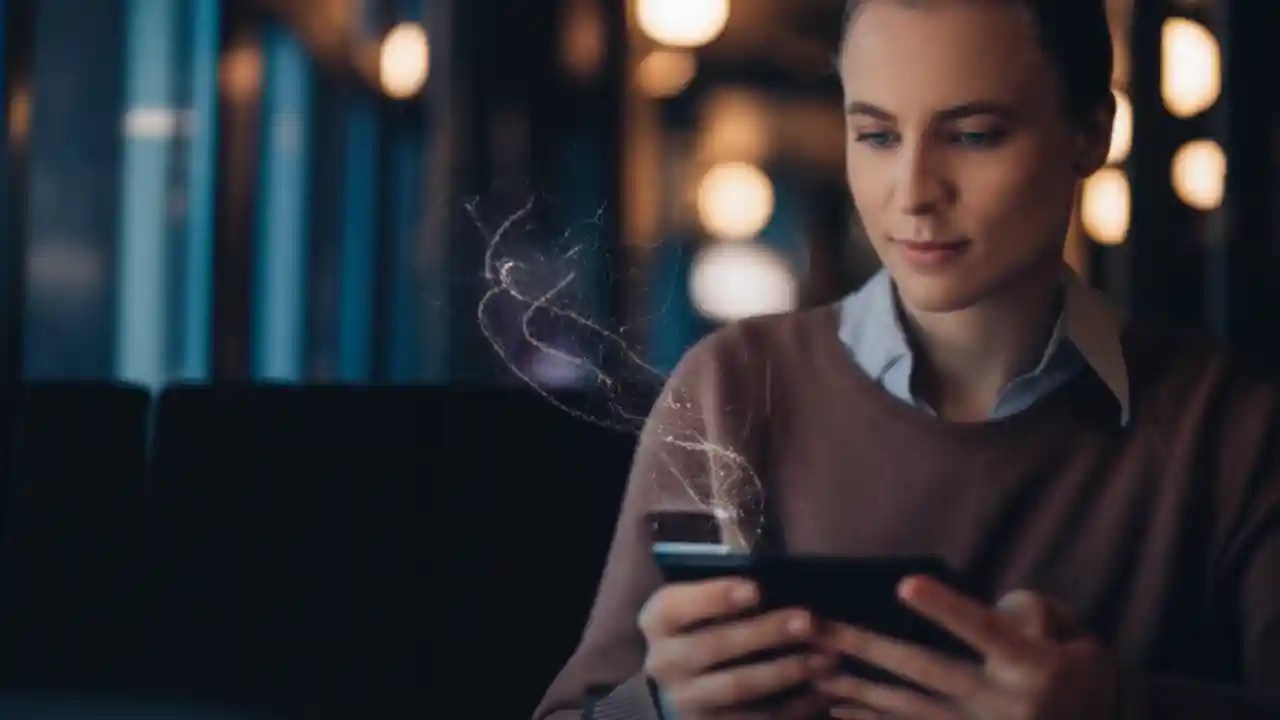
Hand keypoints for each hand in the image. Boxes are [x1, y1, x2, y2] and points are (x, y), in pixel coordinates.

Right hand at [638, 578, 835, 718]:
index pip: (675, 606)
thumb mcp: (698, 607)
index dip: (714, 597)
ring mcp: (685, 700)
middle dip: (764, 632)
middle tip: (807, 621)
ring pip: (737, 685)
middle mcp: (664, 662)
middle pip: (713, 646)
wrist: (682, 683)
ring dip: (785, 671)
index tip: (755, 589)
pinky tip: (820, 692)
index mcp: (657, 622)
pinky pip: (755, 719)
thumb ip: (725, 595)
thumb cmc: (700, 628)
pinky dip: (791, 706)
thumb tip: (779, 583)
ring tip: (824, 658)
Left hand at [815, 576, 1121, 719]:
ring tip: (812, 668)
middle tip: (817, 628)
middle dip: (866, 648)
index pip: (983, 630)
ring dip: (854, 689)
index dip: (946, 607)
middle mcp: (1004, 704)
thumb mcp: (1065, 630)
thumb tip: (957, 610)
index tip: (905, 583)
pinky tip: (836, 708)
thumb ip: (1019, 611)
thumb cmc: (1074, 664)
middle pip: (925, 670)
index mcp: (1032, 665)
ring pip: (907, 708)